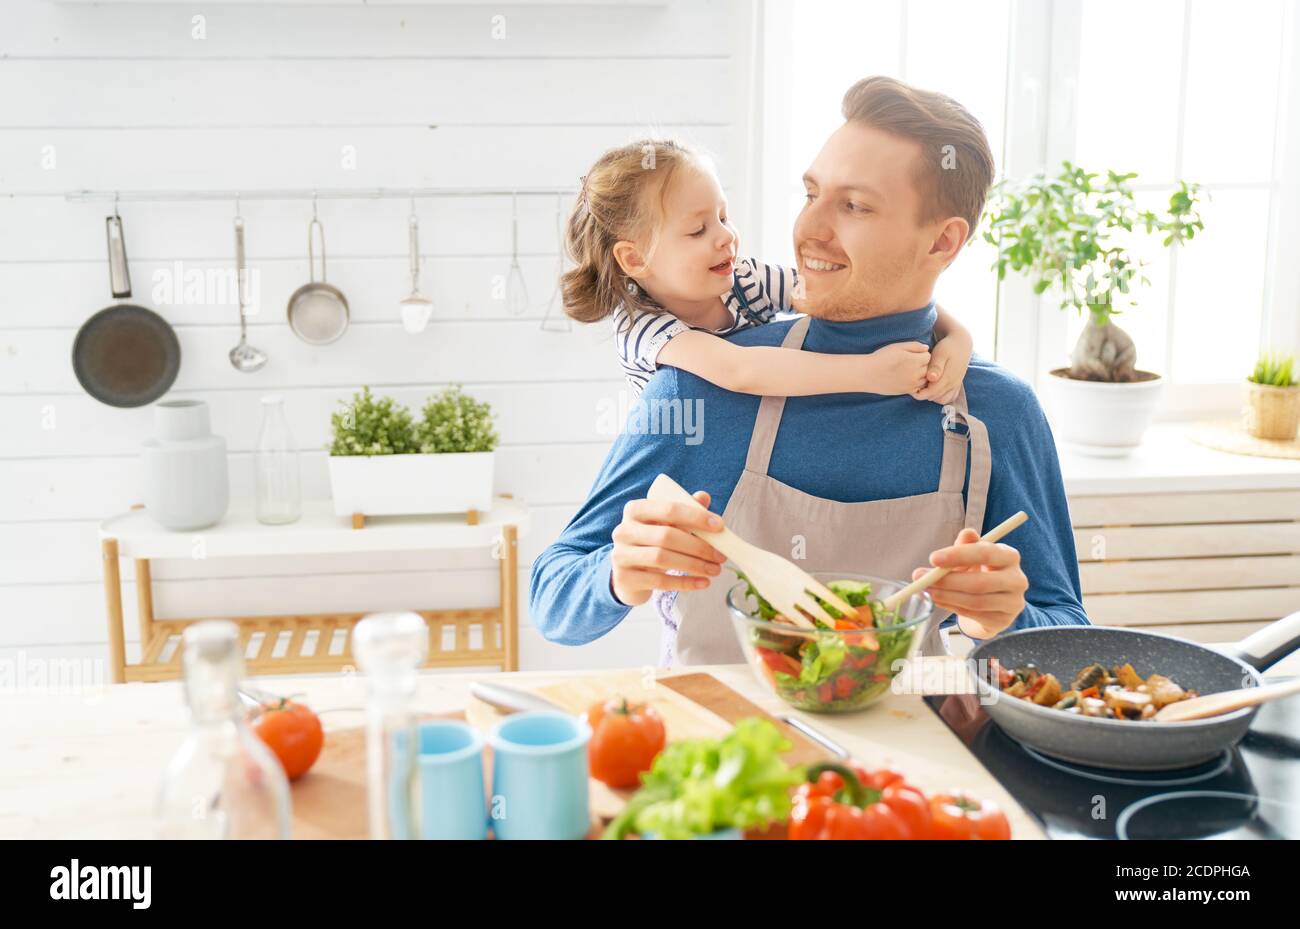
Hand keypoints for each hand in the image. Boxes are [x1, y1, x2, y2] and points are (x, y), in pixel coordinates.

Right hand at [610, 490, 727, 606]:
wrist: (627, 573)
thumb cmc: (651, 543)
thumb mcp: (665, 524)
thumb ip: (684, 510)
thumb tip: (703, 497)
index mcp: (635, 510)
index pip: (668, 509)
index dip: (696, 517)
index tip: (720, 526)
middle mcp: (623, 530)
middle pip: (666, 536)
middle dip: (698, 546)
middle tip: (720, 555)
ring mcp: (621, 555)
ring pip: (662, 559)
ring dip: (694, 565)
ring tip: (715, 570)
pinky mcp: (625, 578)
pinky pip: (660, 581)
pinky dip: (685, 583)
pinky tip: (703, 582)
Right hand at [864, 341, 930, 395]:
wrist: (868, 374)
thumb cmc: (881, 357)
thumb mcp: (898, 347)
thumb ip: (914, 346)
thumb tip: (926, 348)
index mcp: (914, 360)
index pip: (928, 356)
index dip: (920, 354)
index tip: (911, 354)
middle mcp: (916, 373)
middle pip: (928, 367)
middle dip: (921, 364)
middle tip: (909, 362)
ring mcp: (912, 384)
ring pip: (925, 378)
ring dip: (920, 374)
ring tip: (907, 370)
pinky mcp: (907, 391)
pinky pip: (918, 387)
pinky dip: (915, 383)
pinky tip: (905, 378)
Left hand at [911, 528, 1027, 638]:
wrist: (994, 602)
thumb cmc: (980, 571)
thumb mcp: (972, 556)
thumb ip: (966, 545)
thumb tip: (967, 533)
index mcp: (1010, 556)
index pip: (986, 554)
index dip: (958, 555)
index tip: (932, 558)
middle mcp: (1017, 580)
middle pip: (980, 582)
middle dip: (947, 581)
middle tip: (921, 579)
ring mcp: (1013, 603)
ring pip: (975, 601)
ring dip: (946, 596)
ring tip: (926, 590)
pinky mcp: (1003, 621)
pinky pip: (973, 614)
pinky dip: (951, 606)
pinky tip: (937, 600)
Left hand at [913, 334, 970, 403]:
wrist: (961, 344)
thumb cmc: (948, 347)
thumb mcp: (940, 353)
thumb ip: (936, 366)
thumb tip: (931, 378)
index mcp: (947, 377)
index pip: (931, 393)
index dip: (919, 393)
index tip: (911, 388)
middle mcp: (952, 384)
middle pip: (934, 397)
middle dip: (923, 394)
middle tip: (915, 386)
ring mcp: (956, 385)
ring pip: (942, 400)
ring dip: (931, 396)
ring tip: (924, 386)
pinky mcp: (957, 385)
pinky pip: (948, 397)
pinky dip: (940, 396)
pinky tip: (933, 388)